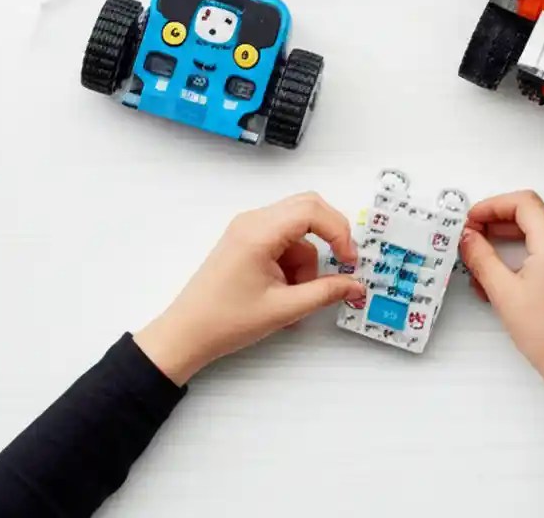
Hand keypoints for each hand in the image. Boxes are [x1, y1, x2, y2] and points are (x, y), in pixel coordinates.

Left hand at [134, 192, 363, 385]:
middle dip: (330, 237)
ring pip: (298, 230)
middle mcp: (252, 222)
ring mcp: (248, 230)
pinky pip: (284, 241)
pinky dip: (294, 263)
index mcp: (258, 232)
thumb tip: (356, 285)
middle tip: (342, 264)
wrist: (187, 334)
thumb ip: (326, 292)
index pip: (312, 211)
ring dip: (308, 259)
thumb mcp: (284, 309)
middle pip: (307, 209)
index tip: (349, 260)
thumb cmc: (225, 320)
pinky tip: (285, 290)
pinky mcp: (247, 242)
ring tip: (296, 294)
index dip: (339, 232)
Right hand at [459, 191, 543, 430]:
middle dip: (499, 220)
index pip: (523, 203)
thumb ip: (482, 258)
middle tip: (473, 236)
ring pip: (542, 231)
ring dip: (512, 237)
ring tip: (483, 259)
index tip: (471, 220)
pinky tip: (505, 275)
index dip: (492, 206)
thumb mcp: (504, 293)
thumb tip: (467, 238)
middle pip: (533, 212)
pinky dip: (528, 252)